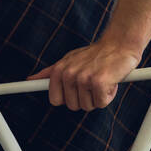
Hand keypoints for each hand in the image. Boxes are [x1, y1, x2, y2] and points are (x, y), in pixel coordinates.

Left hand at [26, 39, 140, 110]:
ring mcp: (83, 78)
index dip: (67, 98)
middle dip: (85, 98)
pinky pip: (101, 103)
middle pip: (72, 106)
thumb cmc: (95, 55)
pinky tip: (111, 81)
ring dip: (98, 96)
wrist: (119, 44)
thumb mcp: (69, 60)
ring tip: (102, 79)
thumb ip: (50, 72)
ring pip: (87, 106)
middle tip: (93, 82)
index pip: (55, 100)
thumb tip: (31, 79)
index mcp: (59, 71)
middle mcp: (68, 74)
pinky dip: (109, 95)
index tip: (75, 90)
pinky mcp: (99, 82)